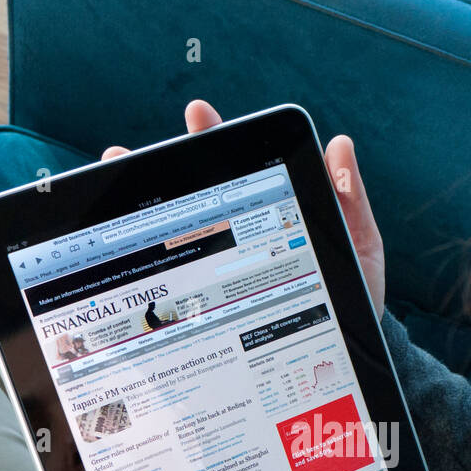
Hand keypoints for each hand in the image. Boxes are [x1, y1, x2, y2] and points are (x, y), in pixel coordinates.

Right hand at [101, 100, 386, 318]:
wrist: (351, 354)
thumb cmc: (354, 296)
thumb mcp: (358, 247)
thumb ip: (348, 199)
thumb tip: (338, 145)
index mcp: (271, 215)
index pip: (237, 170)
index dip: (214, 140)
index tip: (197, 115)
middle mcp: (240, 240)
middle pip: (194, 199)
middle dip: (157, 172)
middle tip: (128, 154)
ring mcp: (224, 273)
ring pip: (176, 238)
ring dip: (140, 212)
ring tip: (112, 185)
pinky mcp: (215, 309)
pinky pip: (181, 287)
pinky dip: (150, 271)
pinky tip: (128, 260)